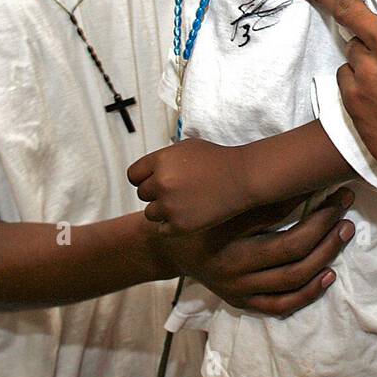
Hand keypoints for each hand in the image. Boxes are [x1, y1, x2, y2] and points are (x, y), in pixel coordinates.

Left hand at [129, 138, 253, 233]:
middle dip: (157, 193)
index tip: (156, 181)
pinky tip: (187, 215)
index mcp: (160, 161)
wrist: (243, 178)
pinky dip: (172, 225)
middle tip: (178, 191)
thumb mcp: (187, 147)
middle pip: (142, 194)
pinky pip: (162, 229)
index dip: (144, 178)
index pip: (133, 175)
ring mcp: (169, 205)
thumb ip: (164, 158)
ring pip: (150, 213)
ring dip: (163, 210)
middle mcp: (161, 182)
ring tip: (185, 203)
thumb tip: (148, 170)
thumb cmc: (218, 160)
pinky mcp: (179, 225)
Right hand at [159, 188, 355, 316]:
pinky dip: (307, 292)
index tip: (335, 192)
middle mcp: (232, 269)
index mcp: (226, 238)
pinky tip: (327, 274)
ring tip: (343, 234)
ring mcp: (237, 290)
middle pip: (292, 255)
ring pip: (292, 281)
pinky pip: (280, 305)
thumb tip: (303, 179)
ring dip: (324, 258)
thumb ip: (256, 194)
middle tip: (344, 207)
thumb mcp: (219, 200)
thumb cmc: (196, 213)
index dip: (315, 211)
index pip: (283, 228)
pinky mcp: (240, 302)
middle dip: (326, 231)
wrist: (168, 247)